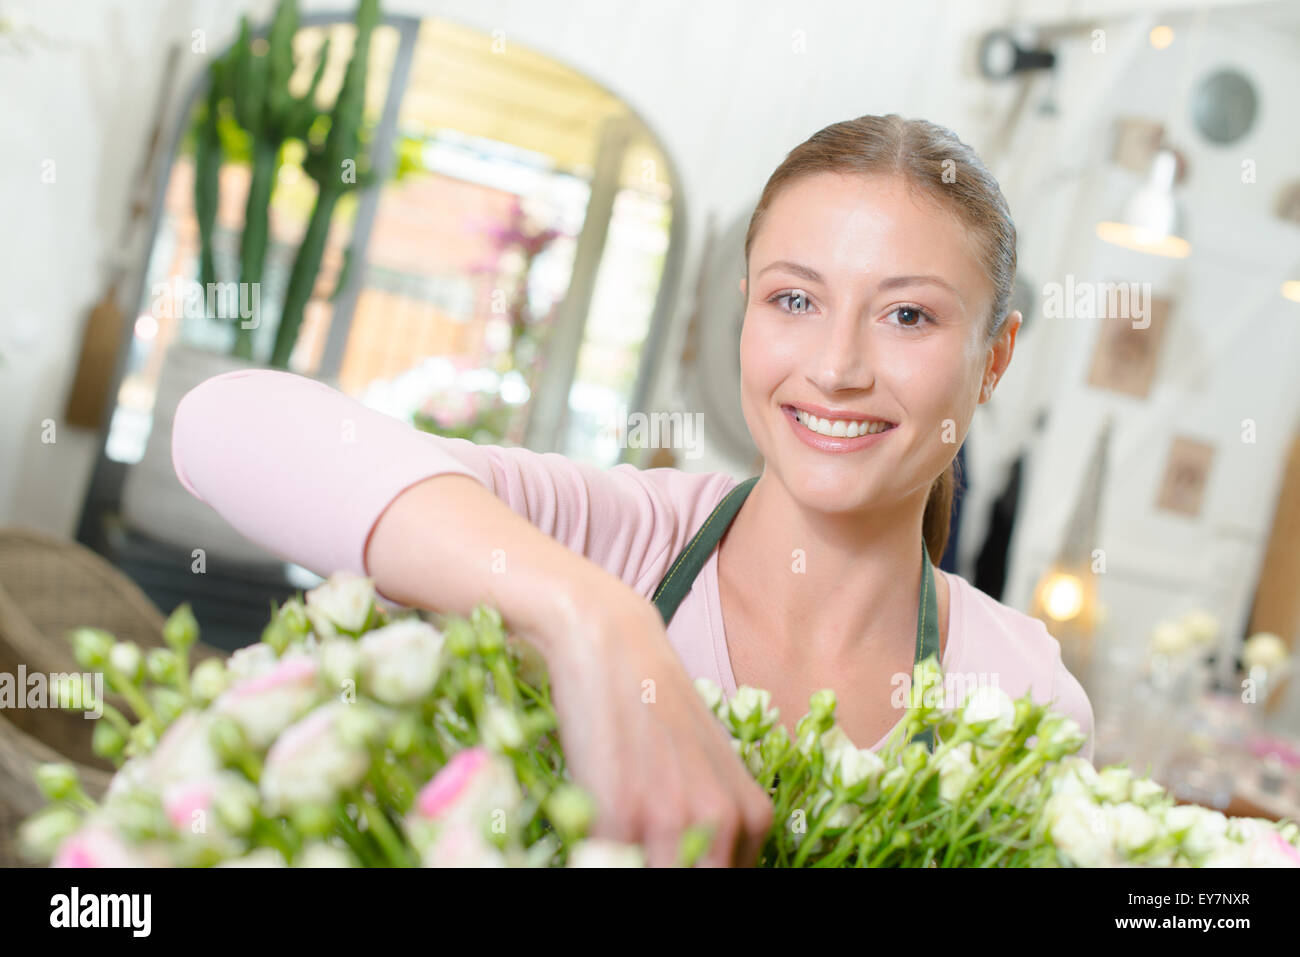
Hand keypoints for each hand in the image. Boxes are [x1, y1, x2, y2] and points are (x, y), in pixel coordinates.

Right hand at [537, 590, 773, 866]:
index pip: (729, 880)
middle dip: (661, 865)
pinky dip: (592, 855)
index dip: (697, 870)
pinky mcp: (617, 818)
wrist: (612, 645)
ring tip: (615, 835)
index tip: (669, 853)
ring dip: (627, 862)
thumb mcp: (707, 772)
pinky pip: (604, 867)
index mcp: (753, 817)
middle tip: (638, 849)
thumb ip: (712, 828)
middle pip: (700, 881)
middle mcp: (723, 823)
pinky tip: (590, 825)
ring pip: (654, 877)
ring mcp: (671, 821)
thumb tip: (704, 864)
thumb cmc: (655, 706)